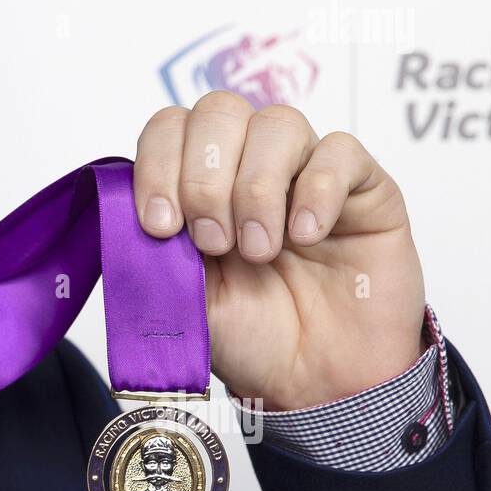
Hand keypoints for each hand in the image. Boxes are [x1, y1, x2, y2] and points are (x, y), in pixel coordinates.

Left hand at [132, 92, 426, 409]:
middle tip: (213, 242)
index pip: (169, 127)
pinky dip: (316, 190)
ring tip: (259, 250)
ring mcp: (306, 169)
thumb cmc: (251, 333)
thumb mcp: (184, 296)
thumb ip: (156, 248)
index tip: (160, 226)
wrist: (316, 380)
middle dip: (205, 177)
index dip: (158, 165)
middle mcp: (248, 163)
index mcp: (197, 180)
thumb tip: (127, 211)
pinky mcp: (363, 186)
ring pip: (277, 123)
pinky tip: (306, 235)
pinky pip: (339, 151)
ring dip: (257, 189)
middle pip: (219, 110)